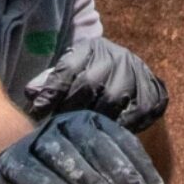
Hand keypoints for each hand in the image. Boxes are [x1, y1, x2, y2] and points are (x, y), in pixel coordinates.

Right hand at [0, 109, 164, 183]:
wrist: (2, 156)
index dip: (138, 167)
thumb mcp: (86, 159)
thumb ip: (114, 170)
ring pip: (66, 160)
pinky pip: (36, 176)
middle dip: (115, 180)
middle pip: (94, 151)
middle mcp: (62, 125)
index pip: (119, 141)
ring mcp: (36, 142)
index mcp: (86, 122)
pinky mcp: (13, 163)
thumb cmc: (58, 168)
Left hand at [23, 38, 168, 133]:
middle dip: (71, 108)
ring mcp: (136, 73)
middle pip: (89, 83)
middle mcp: (116, 55)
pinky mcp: (151, 92)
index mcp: (91, 47)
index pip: (68, 67)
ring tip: (81, 134)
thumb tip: (31, 93)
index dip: (52, 90)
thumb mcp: (71, 73)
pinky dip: (118, 127)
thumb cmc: (91, 80)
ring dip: (94, 119)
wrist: (134, 82)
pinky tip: (107, 135)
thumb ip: (50, 82)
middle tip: (59, 127)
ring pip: (111, 100)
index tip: (38, 111)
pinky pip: (133, 115)